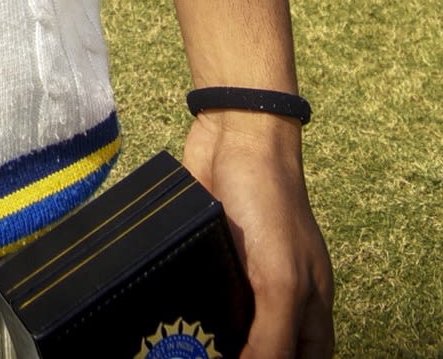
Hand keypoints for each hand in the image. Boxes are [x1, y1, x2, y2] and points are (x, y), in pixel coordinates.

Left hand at [183, 113, 333, 358]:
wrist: (234, 133)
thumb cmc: (270, 200)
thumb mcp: (281, 279)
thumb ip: (274, 336)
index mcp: (307, 311)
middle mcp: (277, 298)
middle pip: (262, 349)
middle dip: (236, 355)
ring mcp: (243, 276)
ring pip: (225, 325)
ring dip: (203, 336)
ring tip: (175, 348)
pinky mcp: (209, 253)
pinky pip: (196, 291)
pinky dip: (183, 305)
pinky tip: (162, 318)